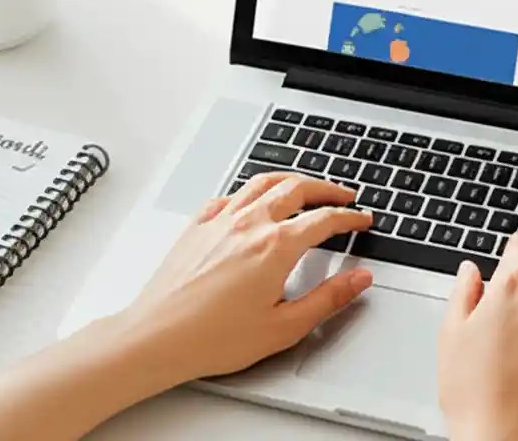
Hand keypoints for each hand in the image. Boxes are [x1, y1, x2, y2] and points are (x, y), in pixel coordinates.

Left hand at [117, 173, 374, 383]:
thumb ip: (328, 299)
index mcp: (275, 247)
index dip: (349, 217)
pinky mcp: (197, 227)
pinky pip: (229, 195)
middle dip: (326, 188)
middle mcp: (249, 224)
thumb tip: (359, 279)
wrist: (156, 338)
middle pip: (296, 188)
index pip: (324, 220)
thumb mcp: (284, 327)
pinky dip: (250, 191)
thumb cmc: (212, 338)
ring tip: (305, 185)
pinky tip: (251, 200)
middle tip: (342, 194)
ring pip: (262, 182)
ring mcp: (219, 221)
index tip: (361, 219)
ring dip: (291, 179)